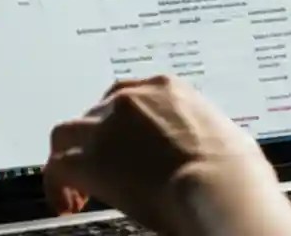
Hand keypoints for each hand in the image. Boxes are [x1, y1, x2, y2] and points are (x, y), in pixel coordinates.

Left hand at [44, 75, 290, 235]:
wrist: (217, 185)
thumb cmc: (233, 168)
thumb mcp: (228, 133)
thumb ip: (208, 132)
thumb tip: (221, 145)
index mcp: (166, 88)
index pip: (127, 96)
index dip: (118, 123)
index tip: (120, 144)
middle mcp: (130, 99)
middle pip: (93, 113)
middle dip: (92, 139)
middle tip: (98, 167)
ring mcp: (106, 127)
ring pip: (66, 134)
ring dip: (68, 157)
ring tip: (75, 187)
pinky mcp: (88, 159)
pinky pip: (56, 167)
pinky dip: (56, 185)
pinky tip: (68, 203)